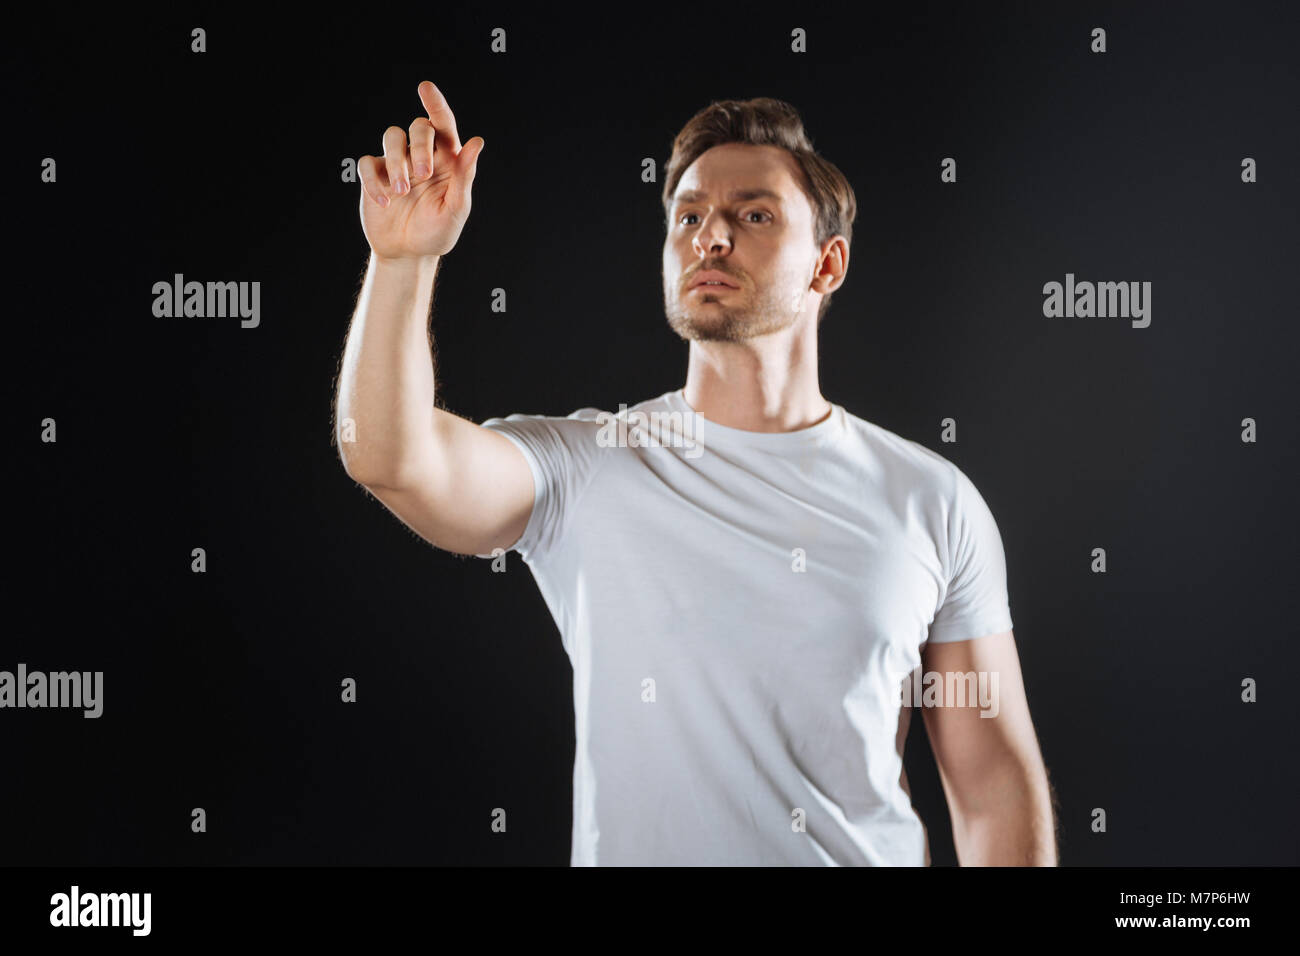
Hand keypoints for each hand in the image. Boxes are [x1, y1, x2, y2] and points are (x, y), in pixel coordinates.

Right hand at [358, 80, 484, 259]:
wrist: (408, 254)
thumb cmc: (437, 232)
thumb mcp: (456, 208)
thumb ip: (464, 175)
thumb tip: (477, 141)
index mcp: (446, 160)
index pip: (443, 124)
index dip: (436, 104)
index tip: (426, 88)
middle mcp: (421, 156)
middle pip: (417, 127)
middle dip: (419, 145)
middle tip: (424, 174)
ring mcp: (396, 164)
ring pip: (391, 136)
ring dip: (397, 161)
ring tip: (403, 192)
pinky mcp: (375, 176)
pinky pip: (368, 163)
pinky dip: (375, 180)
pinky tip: (385, 202)